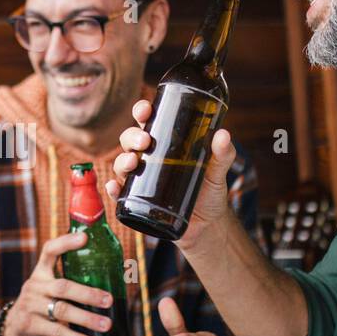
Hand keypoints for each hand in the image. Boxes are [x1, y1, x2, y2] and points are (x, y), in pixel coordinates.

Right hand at [1, 233, 115, 335]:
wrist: (13, 329)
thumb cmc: (40, 305)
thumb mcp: (48, 288)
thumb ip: (69, 282)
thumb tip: (111, 280)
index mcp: (41, 272)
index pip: (50, 250)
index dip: (66, 243)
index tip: (85, 237)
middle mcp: (34, 286)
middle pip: (62, 287)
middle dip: (88, 293)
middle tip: (109, 300)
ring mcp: (30, 306)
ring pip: (61, 310)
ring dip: (87, 318)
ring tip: (106, 324)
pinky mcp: (29, 325)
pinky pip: (57, 332)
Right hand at [105, 99, 237, 253]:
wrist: (207, 225)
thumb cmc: (209, 192)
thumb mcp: (217, 171)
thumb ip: (222, 154)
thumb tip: (223, 135)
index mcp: (165, 143)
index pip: (148, 122)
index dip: (142, 112)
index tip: (145, 110)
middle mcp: (148, 159)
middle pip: (129, 140)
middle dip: (132, 137)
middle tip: (145, 141)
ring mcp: (141, 180)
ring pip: (121, 164)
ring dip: (122, 161)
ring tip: (134, 162)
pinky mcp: (138, 202)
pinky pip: (119, 194)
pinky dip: (113, 190)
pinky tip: (113, 187)